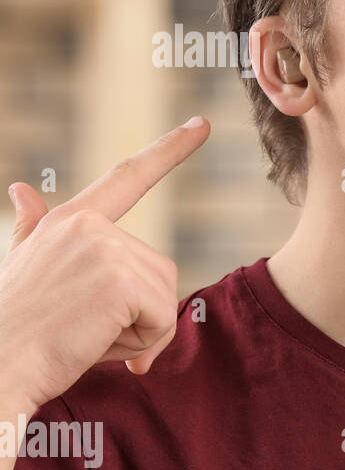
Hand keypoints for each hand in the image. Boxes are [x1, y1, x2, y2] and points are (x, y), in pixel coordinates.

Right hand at [0, 117, 209, 412]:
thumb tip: (21, 189)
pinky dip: (143, 343)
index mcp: (70, 220)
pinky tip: (98, 345)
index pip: (127, 177)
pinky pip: (163, 318)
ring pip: (166, 297)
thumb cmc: (13, 328)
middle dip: (139, 312)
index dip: (169, 150)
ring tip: (87, 337)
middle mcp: (89, 226)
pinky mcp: (121, 283)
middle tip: (86, 330)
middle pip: (161, 270)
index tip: (201, 124)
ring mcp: (106, 250)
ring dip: (139, 331)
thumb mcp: (23, 266)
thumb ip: (33, 228)